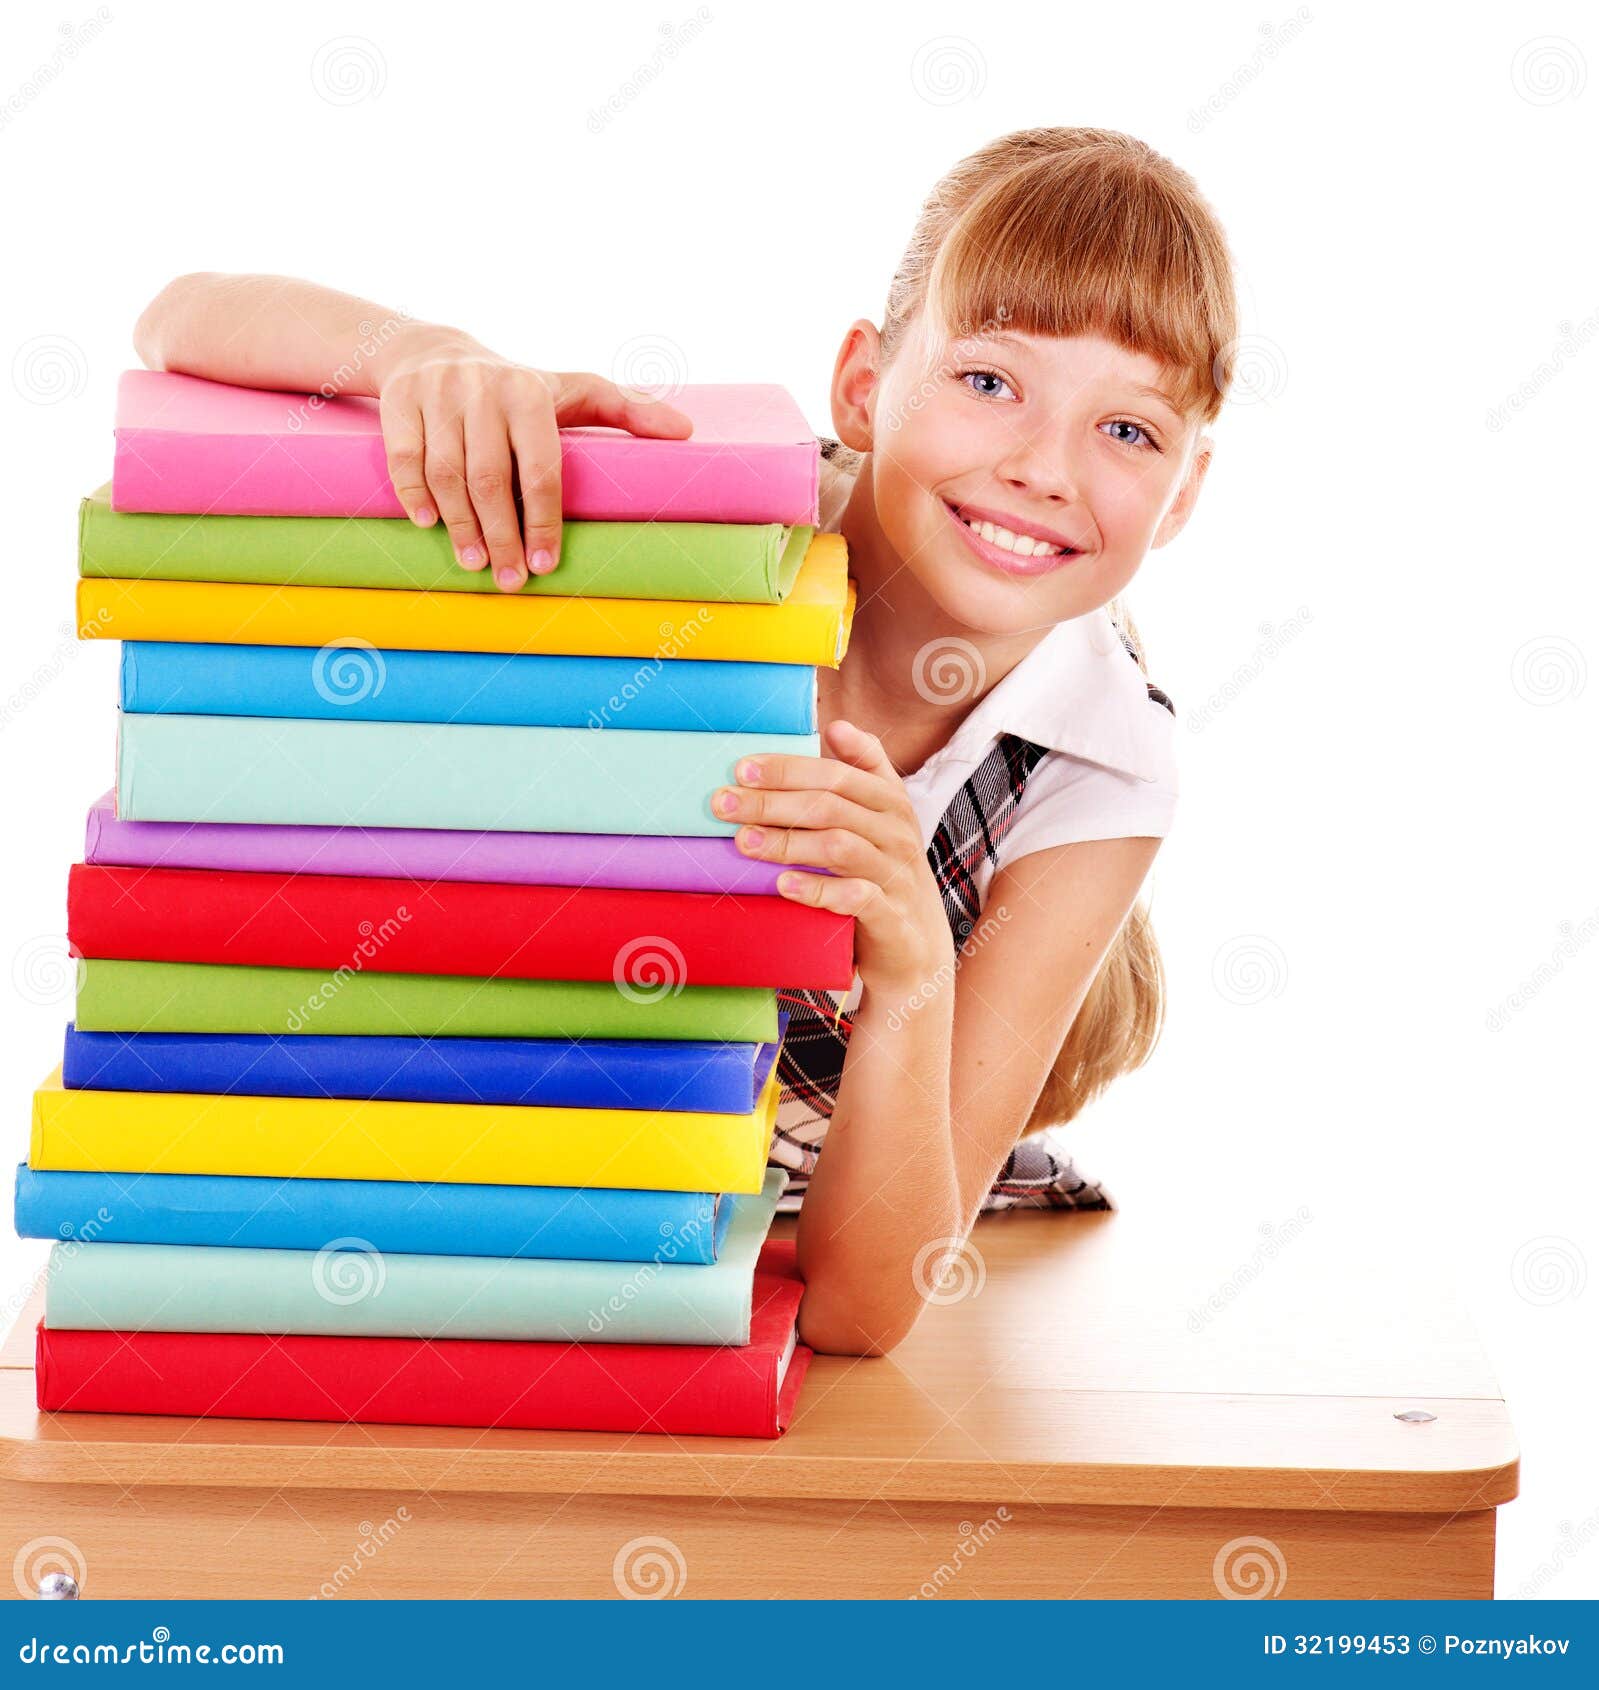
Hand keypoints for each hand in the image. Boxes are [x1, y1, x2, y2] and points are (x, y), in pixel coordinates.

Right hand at [376, 326, 692, 591]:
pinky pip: (404, 457)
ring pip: (446, 472)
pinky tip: (428, 525)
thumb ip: (628, 410)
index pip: (540, 469)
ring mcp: (436, 394)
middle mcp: (483, 389)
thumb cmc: (517, 386)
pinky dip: (414, 493)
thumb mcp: (574, 389)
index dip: (542, 522)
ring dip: (459, 525)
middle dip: (501, 536)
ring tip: (475, 563)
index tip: (544, 566)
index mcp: (529, 393)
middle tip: (509, 580)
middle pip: (490, 479)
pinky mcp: (399, 401)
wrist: (431, 349)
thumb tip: (687, 432)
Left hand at [713, 719, 954, 997]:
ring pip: (839, 847)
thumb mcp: (880, 818)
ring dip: (787, 842)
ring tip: (744, 841)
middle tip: (724, 804)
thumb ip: (863, 769)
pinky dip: (818, 889)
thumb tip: (836, 725)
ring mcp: (895, 874)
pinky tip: (784, 884)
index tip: (742, 768)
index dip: (789, 769)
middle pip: (830, 807)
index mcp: (889, 801)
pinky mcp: (891, 915)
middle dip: (773, 802)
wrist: (916, 945)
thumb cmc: (883, 871)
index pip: (836, 774)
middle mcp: (895, 832)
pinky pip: (855, 897)